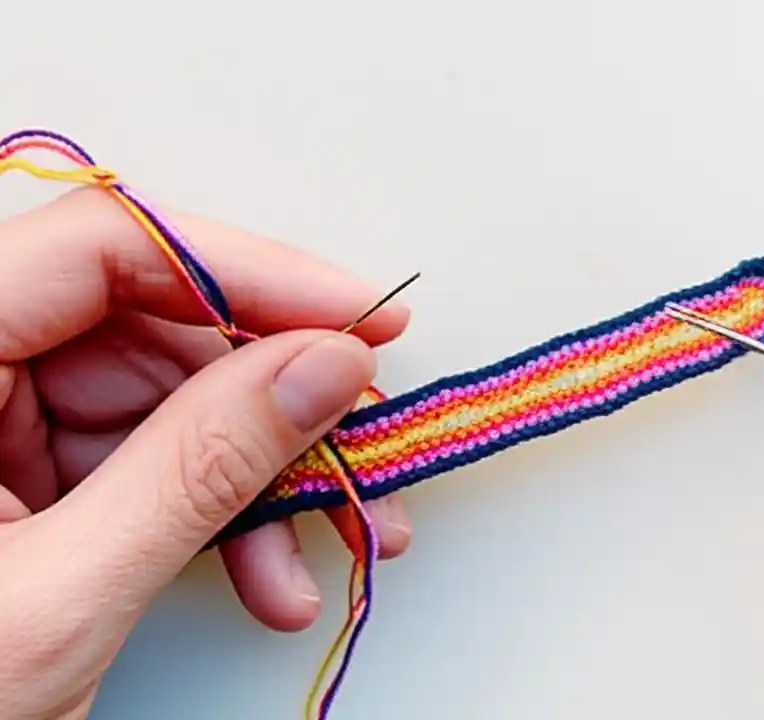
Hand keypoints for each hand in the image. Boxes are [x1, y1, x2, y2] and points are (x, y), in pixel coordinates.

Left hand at [0, 188, 412, 717]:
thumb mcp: (59, 600)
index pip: (98, 252)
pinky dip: (222, 513)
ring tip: (327, 544)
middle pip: (149, 331)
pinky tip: (267, 569)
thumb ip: (198, 469)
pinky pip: (149, 461)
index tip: (355, 319)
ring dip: (264, 479)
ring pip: (167, 405)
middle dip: (272, 407)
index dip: (247, 272)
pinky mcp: (18, 480)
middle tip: (357, 453)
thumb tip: (322, 366)